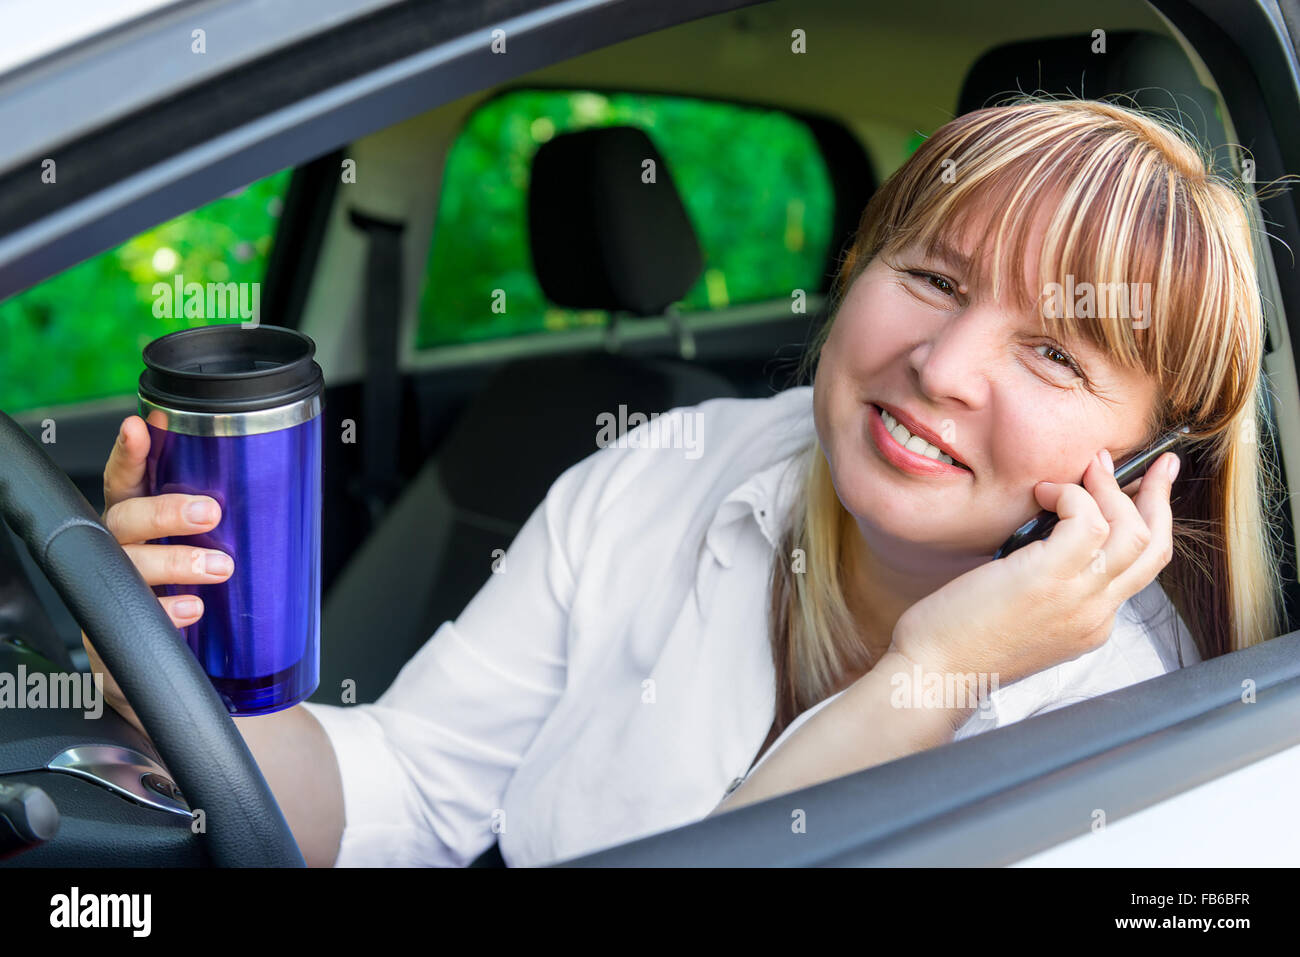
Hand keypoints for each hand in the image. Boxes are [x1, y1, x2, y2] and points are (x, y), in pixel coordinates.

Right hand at [81, 415, 234, 736]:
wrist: (184, 673)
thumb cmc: (201, 602)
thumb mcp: (213, 556)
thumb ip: (231, 525)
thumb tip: (292, 491)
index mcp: (140, 523)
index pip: (127, 479)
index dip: (131, 452)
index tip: (141, 425)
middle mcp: (119, 552)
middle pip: (124, 518)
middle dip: (165, 511)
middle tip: (209, 513)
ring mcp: (111, 594)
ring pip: (128, 567)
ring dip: (175, 562)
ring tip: (219, 567)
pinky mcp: (111, 636)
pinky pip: (130, 620)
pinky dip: (167, 612)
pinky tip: (192, 611)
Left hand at [888, 448, 1179, 697]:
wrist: (935, 673)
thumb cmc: (960, 639)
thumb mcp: (1020, 613)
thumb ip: (1048, 582)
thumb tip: (1047, 531)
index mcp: (1091, 623)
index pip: (1141, 568)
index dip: (1146, 522)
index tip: (1142, 488)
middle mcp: (1096, 615)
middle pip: (1154, 548)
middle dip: (1161, 498)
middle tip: (1157, 463)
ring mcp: (1078, 600)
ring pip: (1132, 532)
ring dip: (1113, 489)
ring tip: (1087, 468)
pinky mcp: (1048, 580)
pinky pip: (1088, 522)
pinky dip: (1073, 496)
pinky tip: (1045, 492)